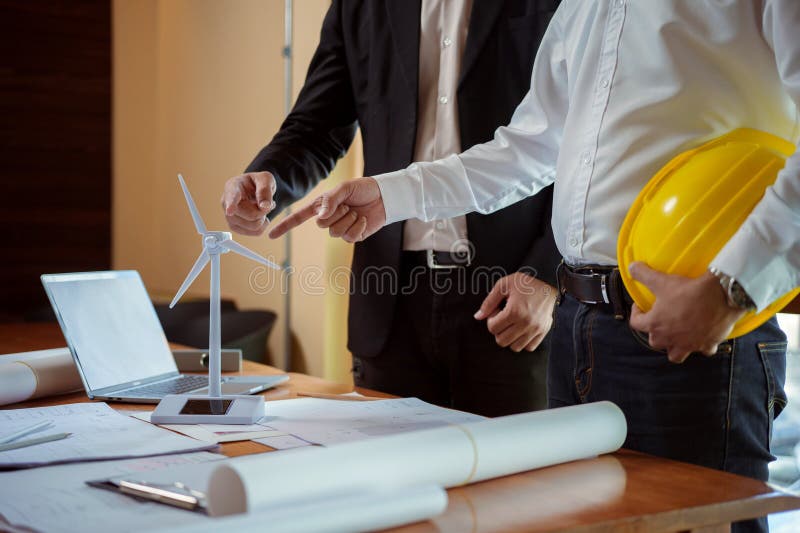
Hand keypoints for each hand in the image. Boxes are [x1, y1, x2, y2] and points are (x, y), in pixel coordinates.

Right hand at [220, 172, 276, 235]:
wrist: (253, 189)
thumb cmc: (257, 182)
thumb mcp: (265, 179)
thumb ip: (265, 190)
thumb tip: (264, 207)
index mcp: (233, 187)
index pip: (231, 197)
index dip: (231, 205)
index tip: (230, 211)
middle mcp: (226, 202)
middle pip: (251, 215)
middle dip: (264, 211)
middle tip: (267, 202)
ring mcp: (229, 217)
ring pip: (253, 226)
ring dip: (263, 218)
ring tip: (262, 208)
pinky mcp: (235, 227)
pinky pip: (255, 233)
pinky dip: (263, 226)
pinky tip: (260, 216)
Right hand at [268, 177, 385, 242]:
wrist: (383, 196)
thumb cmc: (363, 189)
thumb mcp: (344, 188)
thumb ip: (330, 201)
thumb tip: (320, 217)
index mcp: (321, 206)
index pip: (299, 217)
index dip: (285, 226)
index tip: (270, 234)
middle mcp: (328, 218)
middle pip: (322, 225)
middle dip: (336, 213)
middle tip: (348, 205)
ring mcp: (340, 228)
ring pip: (335, 233)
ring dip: (348, 220)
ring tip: (356, 212)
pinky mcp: (353, 236)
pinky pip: (349, 237)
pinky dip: (357, 227)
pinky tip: (363, 220)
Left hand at [474, 273, 556, 351]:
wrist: (548, 281)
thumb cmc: (525, 282)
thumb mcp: (503, 285)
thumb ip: (489, 302)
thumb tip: (478, 317)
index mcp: (515, 311)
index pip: (493, 328)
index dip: (491, 319)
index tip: (497, 311)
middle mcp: (526, 323)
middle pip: (502, 341)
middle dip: (498, 330)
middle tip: (503, 319)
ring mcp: (536, 329)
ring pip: (515, 347)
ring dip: (510, 338)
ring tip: (512, 324)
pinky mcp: (543, 331)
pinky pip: (529, 347)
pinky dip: (523, 342)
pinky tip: (521, 330)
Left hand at [627, 262, 745, 362]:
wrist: (722, 295)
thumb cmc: (690, 291)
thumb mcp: (661, 280)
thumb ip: (643, 274)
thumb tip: (632, 267)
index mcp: (656, 325)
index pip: (636, 323)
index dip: (635, 313)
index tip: (640, 306)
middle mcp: (670, 339)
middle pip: (655, 342)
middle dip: (655, 332)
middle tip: (660, 320)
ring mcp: (689, 344)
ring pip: (676, 355)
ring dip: (674, 347)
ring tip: (676, 336)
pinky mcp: (708, 344)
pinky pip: (703, 350)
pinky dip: (702, 345)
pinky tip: (702, 336)